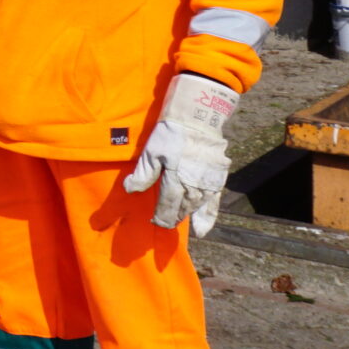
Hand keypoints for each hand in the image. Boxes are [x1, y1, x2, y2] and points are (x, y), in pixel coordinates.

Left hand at [122, 73, 237, 237]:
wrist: (199, 118)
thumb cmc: (171, 133)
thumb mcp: (152, 151)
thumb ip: (143, 173)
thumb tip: (130, 190)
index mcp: (176, 178)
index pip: (167, 205)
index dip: (160, 216)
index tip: (154, 222)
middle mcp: (194, 185)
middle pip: (182, 208)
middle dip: (171, 217)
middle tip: (162, 222)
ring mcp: (208, 183)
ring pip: (196, 207)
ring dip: (186, 215)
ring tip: (178, 220)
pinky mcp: (218, 179)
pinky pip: (214, 204)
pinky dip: (208, 218)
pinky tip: (202, 231)